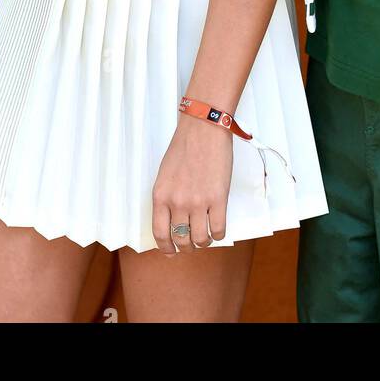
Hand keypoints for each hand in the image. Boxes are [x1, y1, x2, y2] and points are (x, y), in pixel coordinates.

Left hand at [151, 113, 233, 254]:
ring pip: (200, 239)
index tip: (171, 252)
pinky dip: (219, 234)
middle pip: (181, 240)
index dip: (166, 248)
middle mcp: (177, 202)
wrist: (203, 128)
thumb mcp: (165, 175)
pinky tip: (219, 229)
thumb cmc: (184, 147)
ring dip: (204, 242)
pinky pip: (219, 229)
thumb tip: (173, 220)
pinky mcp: (218, 198)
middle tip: (192, 244)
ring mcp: (198, 202)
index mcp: (160, 196)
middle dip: (187, 247)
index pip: (160, 234)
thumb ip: (167, 198)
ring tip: (206, 236)